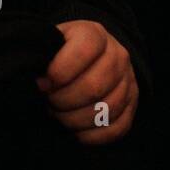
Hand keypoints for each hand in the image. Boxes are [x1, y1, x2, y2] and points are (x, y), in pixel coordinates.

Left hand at [36, 19, 136, 144]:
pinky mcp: (132, 104)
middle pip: (94, 86)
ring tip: (58, 116)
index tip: (42, 83)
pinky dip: (93, 135)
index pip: (83, 50)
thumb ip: (44, 54)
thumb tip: (37, 80)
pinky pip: (118, 127)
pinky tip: (75, 132)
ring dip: (75, 119)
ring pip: (106, 109)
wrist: (92, 53)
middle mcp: (118, 55)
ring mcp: (128, 81)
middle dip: (64, 100)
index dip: (59, 71)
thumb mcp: (52, 40)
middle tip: (48, 102)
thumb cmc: (63, 49)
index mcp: (95, 34)